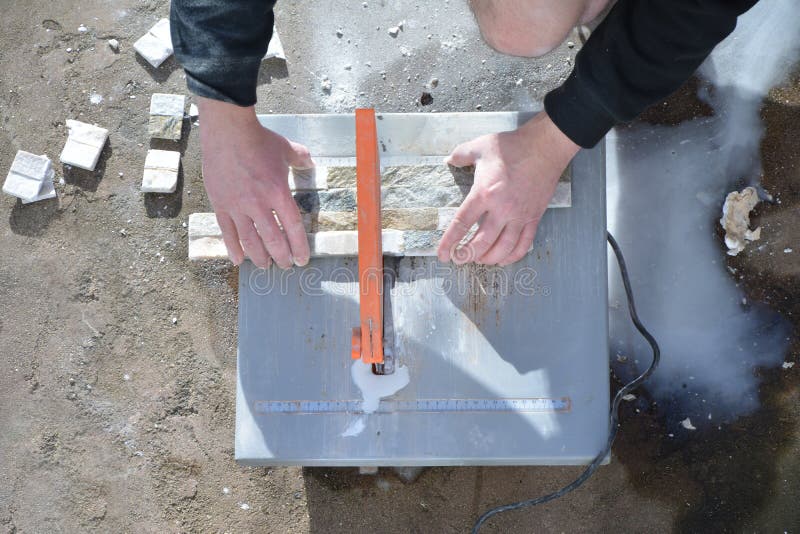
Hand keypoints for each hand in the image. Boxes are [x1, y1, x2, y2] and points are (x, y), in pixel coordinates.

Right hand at [197, 97, 312, 268]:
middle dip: (281, 256)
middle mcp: (259, 204)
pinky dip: (233, 248)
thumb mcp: (285, 149)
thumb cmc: (258, 139)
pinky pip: (227, 232)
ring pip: (250, 241)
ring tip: (265, 265)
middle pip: (273, 240)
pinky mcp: (220, 204)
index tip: (302, 260)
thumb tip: (311, 164)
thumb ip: (301, 159)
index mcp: (278, 192)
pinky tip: (238, 260)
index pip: (293, 227)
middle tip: (285, 265)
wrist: (227, 130)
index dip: (299, 247)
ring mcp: (237, 206)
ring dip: (259, 257)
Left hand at [437, 111, 579, 265]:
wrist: (545, 146)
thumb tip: (448, 160)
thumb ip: (460, 155)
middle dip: (468, 255)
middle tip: (460, 259)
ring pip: (504, 247)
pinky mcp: (534, 217)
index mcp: (484, 193)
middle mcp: (502, 208)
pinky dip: (513, 255)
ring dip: (489, 258)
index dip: (450, 242)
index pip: (462, 223)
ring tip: (479, 259)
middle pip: (482, 242)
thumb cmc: (513, 146)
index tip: (443, 254)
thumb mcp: (480, 146)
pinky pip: (524, 243)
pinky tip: (503, 258)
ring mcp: (520, 215)